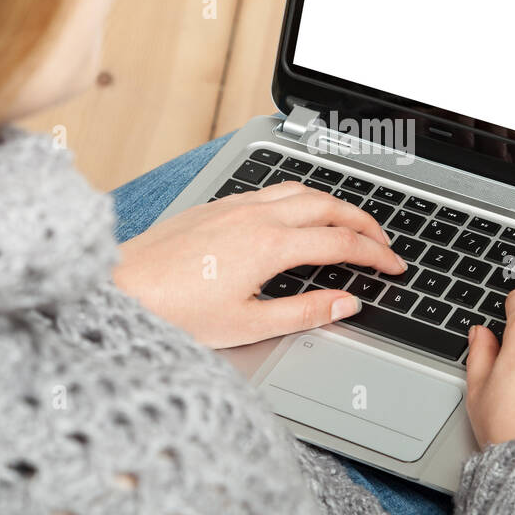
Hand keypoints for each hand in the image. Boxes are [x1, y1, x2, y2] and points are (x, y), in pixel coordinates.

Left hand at [113, 181, 406, 346]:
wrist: (120, 287)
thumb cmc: (175, 312)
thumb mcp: (248, 325)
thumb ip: (305, 313)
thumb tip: (346, 303)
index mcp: (270, 246)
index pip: (342, 243)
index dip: (376, 255)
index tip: (394, 266)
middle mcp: (256, 216)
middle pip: (330, 205)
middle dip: (365, 222)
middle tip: (384, 242)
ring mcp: (236, 204)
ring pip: (302, 189)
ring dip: (335, 203)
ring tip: (351, 224)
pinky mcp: (217, 204)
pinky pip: (273, 189)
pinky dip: (302, 198)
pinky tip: (300, 214)